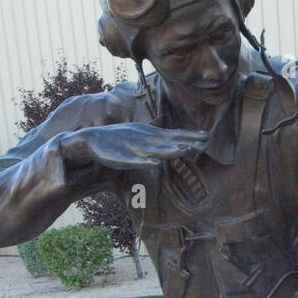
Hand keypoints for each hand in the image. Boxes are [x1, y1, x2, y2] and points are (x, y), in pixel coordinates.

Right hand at [58, 122, 208, 170]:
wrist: (90, 140)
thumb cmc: (116, 140)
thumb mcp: (138, 136)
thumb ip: (153, 136)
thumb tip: (166, 134)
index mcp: (149, 135)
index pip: (173, 135)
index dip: (189, 136)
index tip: (206, 138)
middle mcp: (144, 139)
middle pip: (169, 141)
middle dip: (186, 141)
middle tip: (205, 141)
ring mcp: (133, 147)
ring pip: (154, 149)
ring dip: (170, 150)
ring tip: (185, 150)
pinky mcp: (121, 156)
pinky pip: (134, 160)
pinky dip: (143, 160)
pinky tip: (154, 163)